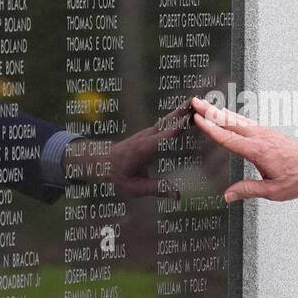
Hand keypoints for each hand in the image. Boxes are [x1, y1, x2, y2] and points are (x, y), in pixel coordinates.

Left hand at [65, 102, 189, 198]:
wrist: (100, 163)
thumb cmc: (116, 176)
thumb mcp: (135, 188)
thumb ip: (157, 189)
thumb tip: (178, 195)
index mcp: (145, 149)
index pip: (166, 135)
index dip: (180, 127)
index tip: (193, 118)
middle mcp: (147, 137)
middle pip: (168, 121)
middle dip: (183, 112)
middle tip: (198, 102)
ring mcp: (147, 133)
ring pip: (167, 119)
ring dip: (181, 111)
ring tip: (196, 103)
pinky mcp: (148, 134)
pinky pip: (165, 123)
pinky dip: (176, 117)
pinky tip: (185, 114)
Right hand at [190, 97, 297, 201]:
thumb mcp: (272, 191)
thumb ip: (248, 191)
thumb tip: (227, 196)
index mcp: (258, 151)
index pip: (229, 137)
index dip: (211, 128)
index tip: (198, 119)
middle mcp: (260, 138)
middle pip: (230, 121)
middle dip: (211, 111)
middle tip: (195, 102)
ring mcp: (265, 133)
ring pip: (238, 119)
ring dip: (221, 111)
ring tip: (206, 105)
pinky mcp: (269, 133)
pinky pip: (246, 122)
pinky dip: (233, 117)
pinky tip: (229, 116)